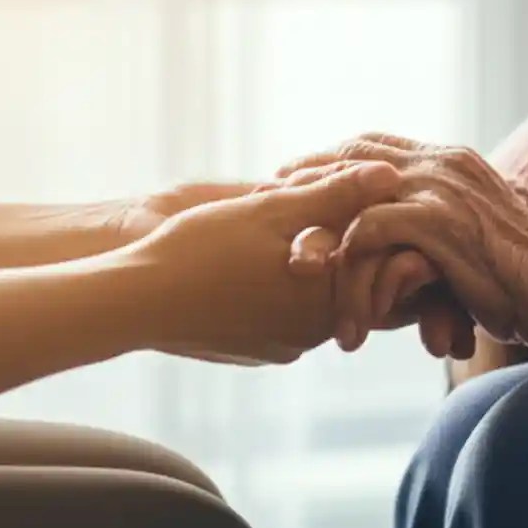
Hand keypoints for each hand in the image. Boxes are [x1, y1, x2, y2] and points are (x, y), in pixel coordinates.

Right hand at [120, 162, 400, 363]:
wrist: (134, 302)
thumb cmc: (201, 249)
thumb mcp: (272, 210)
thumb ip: (336, 193)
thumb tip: (393, 175)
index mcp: (331, 298)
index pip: (375, 254)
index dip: (360, 215)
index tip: (332, 192)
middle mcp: (317, 332)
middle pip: (345, 276)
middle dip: (333, 238)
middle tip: (293, 206)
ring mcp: (287, 347)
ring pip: (314, 295)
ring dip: (305, 264)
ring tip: (266, 230)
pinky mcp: (259, 352)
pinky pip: (285, 314)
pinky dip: (277, 289)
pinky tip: (245, 263)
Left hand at [279, 133, 527, 353]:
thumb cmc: (519, 279)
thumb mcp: (471, 238)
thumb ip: (433, 224)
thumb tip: (393, 244)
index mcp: (450, 160)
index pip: (371, 144)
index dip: (326, 160)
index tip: (288, 180)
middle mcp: (443, 163)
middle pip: (351, 157)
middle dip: (306, 184)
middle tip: (267, 206)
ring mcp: (441, 188)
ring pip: (354, 197)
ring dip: (321, 236)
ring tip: (298, 270)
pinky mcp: (441, 222)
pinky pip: (371, 233)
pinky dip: (350, 267)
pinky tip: (344, 304)